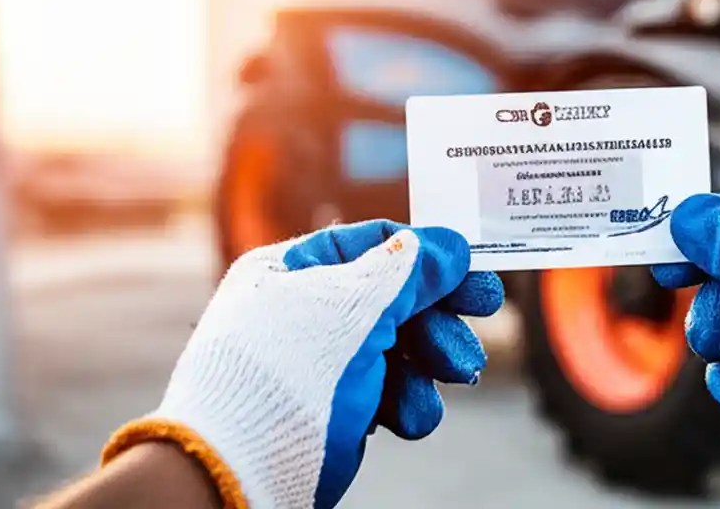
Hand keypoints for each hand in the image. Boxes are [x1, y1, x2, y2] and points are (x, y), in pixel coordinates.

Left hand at [101, 220, 502, 508]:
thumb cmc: (285, 377)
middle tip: (485, 313)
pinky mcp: (332, 410)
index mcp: (294, 270)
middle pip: (395, 296)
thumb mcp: (354, 307)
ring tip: (457, 374)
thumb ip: (409, 271)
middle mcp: (304, 311)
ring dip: (432, 361)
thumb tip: (447, 245)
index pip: (375, 244)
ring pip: (398, 348)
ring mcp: (318, 363)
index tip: (474, 267)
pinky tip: (409, 418)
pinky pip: (385, 393)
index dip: (430, 254)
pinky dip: (406, 403)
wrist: (234, 475)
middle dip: (441, 310)